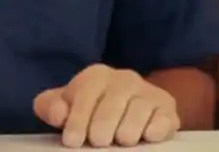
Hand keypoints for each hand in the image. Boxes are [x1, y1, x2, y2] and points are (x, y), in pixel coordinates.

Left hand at [34, 64, 179, 147]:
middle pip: (113, 102)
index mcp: (96, 75)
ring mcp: (148, 93)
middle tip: (98, 143)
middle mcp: (124, 79)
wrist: (128, 112)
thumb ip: (51, 107)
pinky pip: (164, 118)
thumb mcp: (65, 108)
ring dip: (128, 130)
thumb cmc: (89, 113)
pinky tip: (147, 137)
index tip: (72, 141)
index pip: (86, 93)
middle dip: (103, 126)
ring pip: (139, 110)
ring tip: (121, 141)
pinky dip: (155, 129)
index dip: (78, 118)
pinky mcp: (167, 109)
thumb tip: (59, 114)